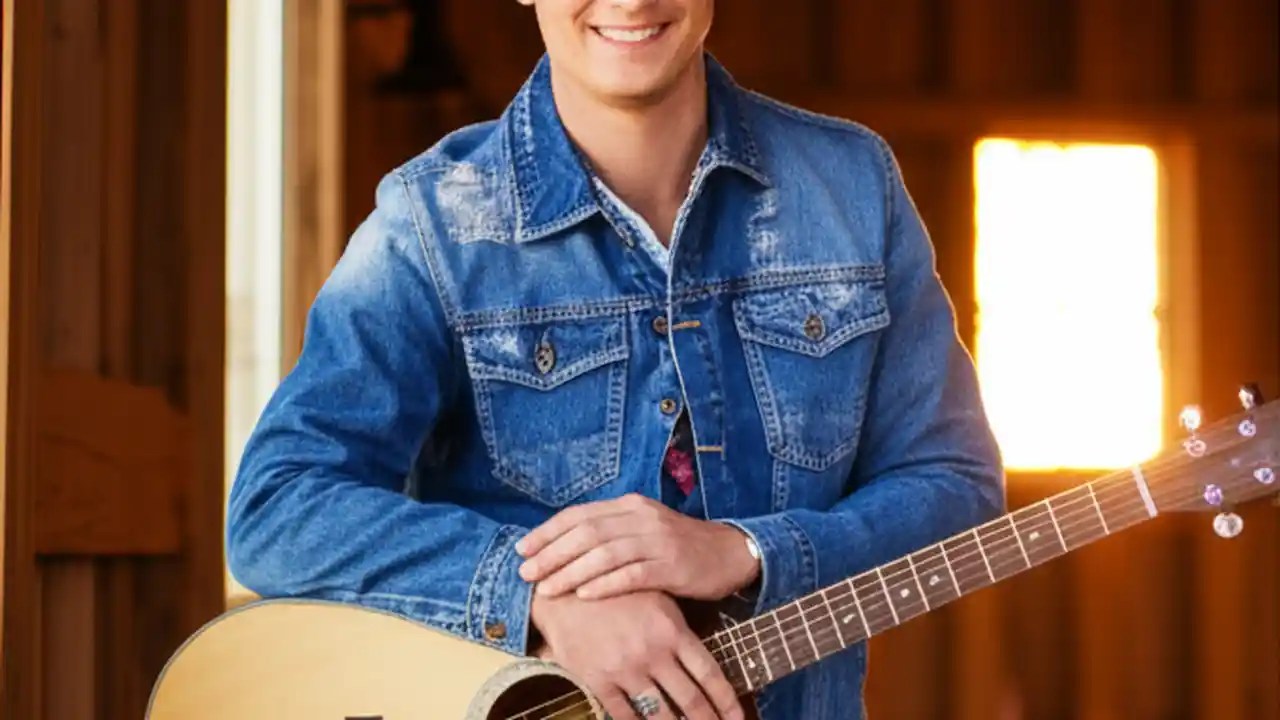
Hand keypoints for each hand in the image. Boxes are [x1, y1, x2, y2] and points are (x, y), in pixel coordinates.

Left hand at [517, 493, 759, 600]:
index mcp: (630, 506)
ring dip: (571, 571)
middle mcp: (642, 518)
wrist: (731, 554)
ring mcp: (658, 541)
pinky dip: (606, 584)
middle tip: (526, 572)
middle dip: (551, 553)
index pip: (580, 514)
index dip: (548, 531)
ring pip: (605, 553)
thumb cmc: (679, 547)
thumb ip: (610, 534)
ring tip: (547, 588)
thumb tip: (562, 548)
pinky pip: (633, 575)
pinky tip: (584, 595)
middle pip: (587, 532)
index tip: (522, 549)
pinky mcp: (674, 566)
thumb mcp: (643, 531)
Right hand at [530, 589, 744, 719]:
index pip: (710, 675)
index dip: (727, 702)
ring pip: (660, 714)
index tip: (738, 719)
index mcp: (671, 631)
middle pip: (691, 701)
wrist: (563, 585)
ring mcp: (625, 669)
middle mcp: (652, 653)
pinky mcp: (597, 680)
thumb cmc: (614, 589)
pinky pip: (623, 715)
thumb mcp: (656, 599)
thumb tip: (701, 663)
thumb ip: (678, 632)